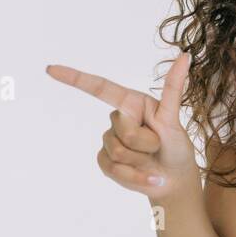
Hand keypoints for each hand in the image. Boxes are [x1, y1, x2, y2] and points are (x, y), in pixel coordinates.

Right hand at [46, 51, 198, 201]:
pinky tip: (148, 178)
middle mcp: (117, 119)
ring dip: (142, 160)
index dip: (74, 78)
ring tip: (152, 160)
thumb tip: (185, 55)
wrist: (173, 180)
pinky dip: (136, 177)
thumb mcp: (174, 119)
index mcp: (131, 103)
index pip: (99, 88)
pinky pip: (114, 169)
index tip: (50, 69)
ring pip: (119, 151)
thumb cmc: (176, 146)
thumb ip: (174, 89)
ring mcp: (109, 140)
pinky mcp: (106, 162)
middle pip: (124, 130)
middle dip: (147, 142)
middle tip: (158, 146)